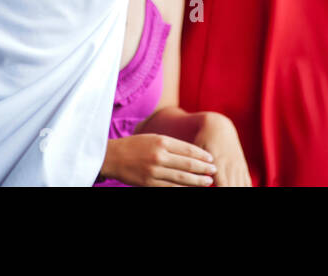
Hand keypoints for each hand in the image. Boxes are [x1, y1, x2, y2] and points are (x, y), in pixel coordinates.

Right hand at [101, 134, 217, 186]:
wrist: (112, 156)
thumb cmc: (135, 145)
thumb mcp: (154, 138)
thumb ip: (172, 145)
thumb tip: (192, 153)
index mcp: (161, 141)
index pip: (188, 149)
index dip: (202, 155)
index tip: (211, 159)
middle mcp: (159, 156)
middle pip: (187, 164)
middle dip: (203, 169)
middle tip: (214, 171)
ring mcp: (154, 171)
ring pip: (181, 178)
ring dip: (197, 181)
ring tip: (208, 182)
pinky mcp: (148, 184)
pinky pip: (170, 188)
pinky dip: (182, 189)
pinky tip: (191, 189)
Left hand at [192, 112, 251, 186]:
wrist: (218, 125)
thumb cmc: (202, 139)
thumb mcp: (197, 152)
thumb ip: (197, 169)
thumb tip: (196, 181)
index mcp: (220, 167)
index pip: (225, 188)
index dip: (221, 191)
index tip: (212, 190)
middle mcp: (232, 169)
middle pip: (234, 189)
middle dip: (230, 191)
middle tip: (220, 198)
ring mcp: (239, 168)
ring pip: (242, 187)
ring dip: (237, 190)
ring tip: (230, 190)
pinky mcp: (243, 167)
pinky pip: (247, 183)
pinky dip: (244, 188)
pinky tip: (239, 189)